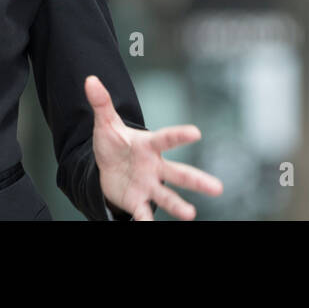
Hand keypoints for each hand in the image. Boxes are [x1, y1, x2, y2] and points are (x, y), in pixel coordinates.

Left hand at [86, 74, 223, 219]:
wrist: (106, 167)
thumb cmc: (114, 143)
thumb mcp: (105, 123)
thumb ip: (101, 103)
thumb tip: (90, 79)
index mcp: (149, 145)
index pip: (166, 139)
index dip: (180, 136)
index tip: (196, 132)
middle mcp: (155, 167)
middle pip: (179, 173)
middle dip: (198, 180)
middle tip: (218, 188)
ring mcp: (149, 186)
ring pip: (167, 197)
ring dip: (179, 206)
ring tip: (190, 215)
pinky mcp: (138, 201)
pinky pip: (144, 213)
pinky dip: (147, 221)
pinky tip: (149, 227)